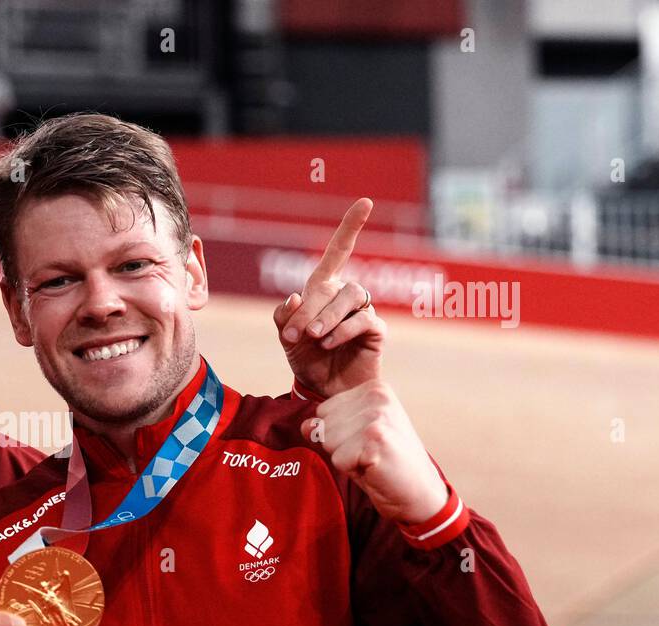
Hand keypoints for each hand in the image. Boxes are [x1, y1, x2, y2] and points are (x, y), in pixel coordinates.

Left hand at [275, 198, 385, 396]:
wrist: (323, 391)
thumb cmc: (305, 360)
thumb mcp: (285, 337)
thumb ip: (283, 316)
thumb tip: (294, 298)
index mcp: (324, 289)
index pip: (338, 252)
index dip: (351, 227)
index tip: (366, 202)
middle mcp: (345, 295)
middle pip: (334, 285)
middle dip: (311, 309)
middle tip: (297, 334)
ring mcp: (363, 311)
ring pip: (351, 296)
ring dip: (329, 316)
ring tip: (315, 338)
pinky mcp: (376, 330)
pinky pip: (363, 320)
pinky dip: (343, 331)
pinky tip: (328, 344)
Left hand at [301, 380, 446, 523]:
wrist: (419, 492)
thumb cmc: (386, 463)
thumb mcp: (353, 438)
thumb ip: (328, 426)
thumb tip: (305, 425)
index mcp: (374, 389)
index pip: (323, 410)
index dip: (339, 434)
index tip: (366, 442)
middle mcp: (377, 396)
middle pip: (323, 424)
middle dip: (339, 446)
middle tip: (369, 453)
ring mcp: (377, 416)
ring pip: (328, 441)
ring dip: (345, 458)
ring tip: (371, 459)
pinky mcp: (375, 439)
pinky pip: (338, 459)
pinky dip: (352, 470)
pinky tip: (375, 468)